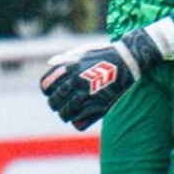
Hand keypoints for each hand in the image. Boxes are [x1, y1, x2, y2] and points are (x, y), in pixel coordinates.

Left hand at [39, 28, 161, 130]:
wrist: (127, 60)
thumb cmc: (104, 54)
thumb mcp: (82, 51)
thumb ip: (64, 59)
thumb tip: (49, 63)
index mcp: (68, 68)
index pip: (46, 86)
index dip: (48, 91)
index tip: (52, 93)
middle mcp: (74, 81)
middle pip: (53, 102)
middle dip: (56, 105)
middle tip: (61, 105)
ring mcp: (86, 95)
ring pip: (64, 114)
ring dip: (66, 115)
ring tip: (70, 113)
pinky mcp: (97, 107)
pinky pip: (78, 121)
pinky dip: (78, 121)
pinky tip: (81, 117)